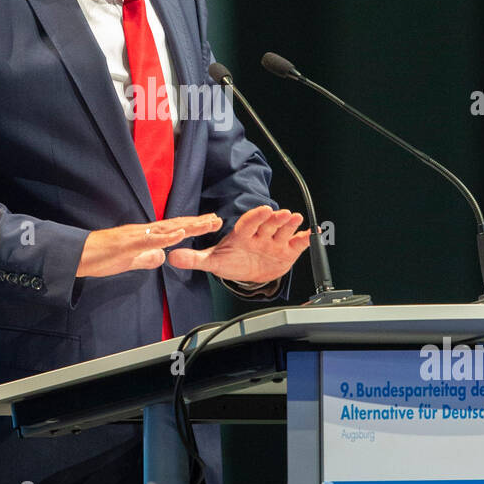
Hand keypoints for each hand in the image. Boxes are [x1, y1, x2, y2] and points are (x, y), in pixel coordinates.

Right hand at [76, 213, 222, 277]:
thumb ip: (145, 258)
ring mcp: (137, 235)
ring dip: (188, 226)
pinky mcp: (128, 243)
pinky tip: (181, 234)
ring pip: (167, 229)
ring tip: (207, 223)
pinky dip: (167, 237)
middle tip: (218, 219)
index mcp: (145, 236)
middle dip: (198, 223)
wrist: (78, 255)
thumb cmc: (101, 257)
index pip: (173, 230)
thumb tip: (162, 258)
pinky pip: (150, 239)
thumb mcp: (129, 261)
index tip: (210, 223)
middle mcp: (144, 231)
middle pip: (176, 226)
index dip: (192, 227)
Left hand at [166, 206, 309, 283]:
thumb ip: (194, 259)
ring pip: (283, 231)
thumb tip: (172, 258)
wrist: (248, 273)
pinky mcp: (287, 251)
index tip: (262, 210)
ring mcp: (275, 242)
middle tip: (283, 213)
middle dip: (275, 219)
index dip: (256, 216)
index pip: (249, 222)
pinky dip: (305, 239)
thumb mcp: (212, 262)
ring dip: (290, 224)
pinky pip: (297, 243)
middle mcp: (261, 235)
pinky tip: (311, 234)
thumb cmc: (231, 261)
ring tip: (296, 218)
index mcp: (243, 234)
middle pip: (268, 224)